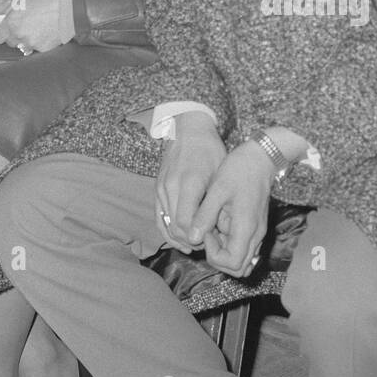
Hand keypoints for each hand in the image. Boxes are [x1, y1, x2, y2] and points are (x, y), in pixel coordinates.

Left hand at [0, 0, 70, 54]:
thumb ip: (4, 7)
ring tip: (37, 28)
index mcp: (12, 22)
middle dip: (15, 35)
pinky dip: (39, 42)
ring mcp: (31, 43)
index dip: (2, 33)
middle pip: (11, 42)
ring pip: (23, 46)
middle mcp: (19, 35)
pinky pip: (36, 48)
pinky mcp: (43, 49)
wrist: (68, 8)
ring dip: (27, 40)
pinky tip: (45, 32)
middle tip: (25, 25)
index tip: (6, 30)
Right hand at [155, 116, 225, 250]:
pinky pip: (159, 217)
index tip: (212, 242)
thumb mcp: (219, 174)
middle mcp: (171, 187)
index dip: (199, 238)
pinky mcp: (157, 189)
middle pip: (176, 227)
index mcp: (189, 183)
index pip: (187, 224)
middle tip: (207, 246)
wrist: (189, 130)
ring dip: (180, 238)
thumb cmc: (210, 151)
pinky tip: (180, 240)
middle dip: (191, 241)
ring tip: (197, 245)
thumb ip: (214, 202)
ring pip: (166, 225)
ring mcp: (161, 188)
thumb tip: (213, 230)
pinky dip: (168, 231)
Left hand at [192, 142, 275, 278]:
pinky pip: (244, 247)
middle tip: (207, 233)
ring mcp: (257, 233)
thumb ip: (205, 216)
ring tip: (213, 228)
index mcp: (246, 228)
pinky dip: (230, 245)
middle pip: (238, 268)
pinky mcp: (255, 227)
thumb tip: (192, 238)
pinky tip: (220, 225)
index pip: (232, 263)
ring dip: (224, 252)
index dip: (214, 254)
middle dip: (218, 257)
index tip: (206, 231)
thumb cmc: (238, 171)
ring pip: (242, 260)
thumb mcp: (217, 191)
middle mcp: (255, 236)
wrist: (259, 158)